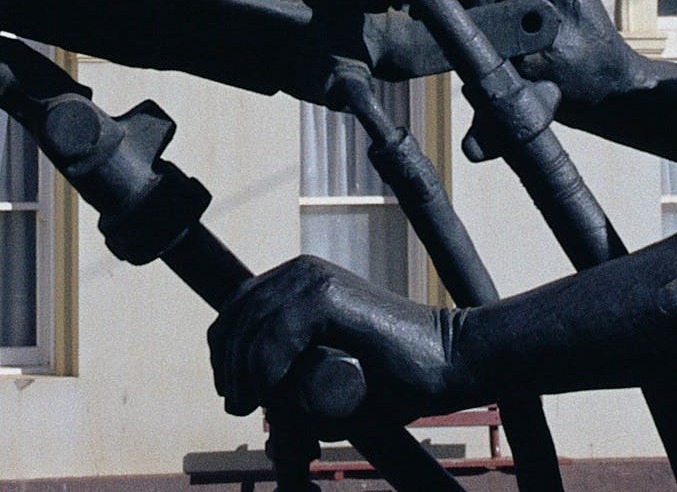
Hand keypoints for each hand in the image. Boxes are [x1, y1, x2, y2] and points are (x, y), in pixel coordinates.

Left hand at [209, 257, 466, 420]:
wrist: (450, 363)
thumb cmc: (399, 379)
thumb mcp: (332, 376)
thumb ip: (296, 381)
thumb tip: (253, 400)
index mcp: (303, 282)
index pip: (239, 309)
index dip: (225, 352)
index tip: (233, 395)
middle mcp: (305, 271)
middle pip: (237, 314)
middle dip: (227, 364)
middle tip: (236, 406)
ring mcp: (316, 279)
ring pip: (250, 323)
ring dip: (242, 370)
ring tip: (251, 405)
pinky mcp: (329, 295)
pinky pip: (274, 331)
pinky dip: (265, 366)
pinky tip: (271, 392)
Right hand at [436, 0, 663, 119]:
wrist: (606, 81)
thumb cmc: (586, 75)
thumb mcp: (542, 72)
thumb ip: (504, 76)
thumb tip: (469, 135)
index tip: (459, 36)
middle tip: (433, 38)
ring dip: (447, 1)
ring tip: (434, 38)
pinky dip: (453, 1)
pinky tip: (443, 30)